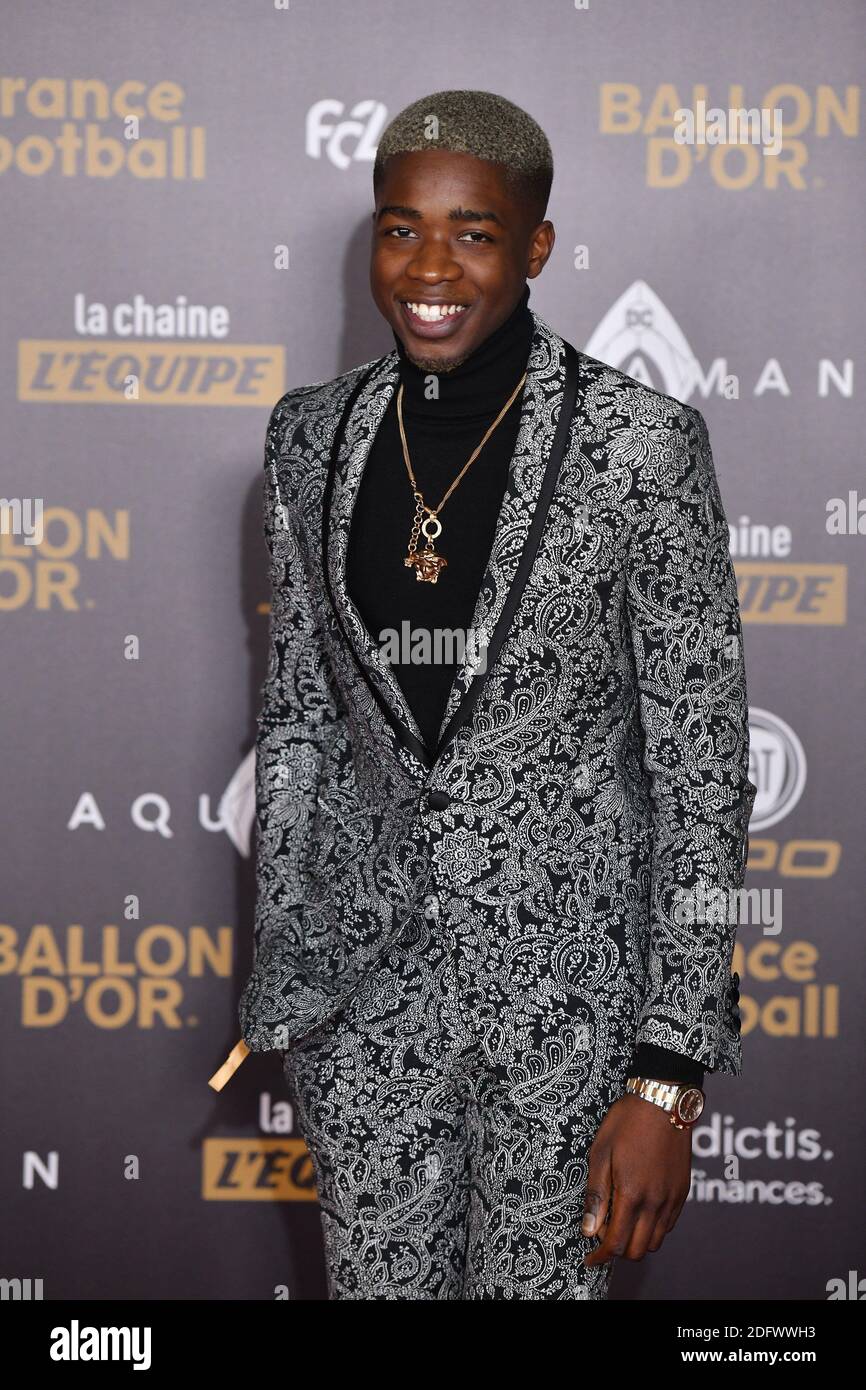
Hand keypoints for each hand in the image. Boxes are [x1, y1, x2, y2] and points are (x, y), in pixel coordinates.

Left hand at [581, 1094, 691, 1265]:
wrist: (663, 1101)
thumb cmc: (627, 1122)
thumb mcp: (601, 1153)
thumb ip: (596, 1195)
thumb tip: (589, 1230)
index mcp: (632, 1194)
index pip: (617, 1243)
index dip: (601, 1257)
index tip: (590, 1259)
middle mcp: (656, 1202)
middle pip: (638, 1251)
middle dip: (618, 1252)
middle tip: (603, 1237)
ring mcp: (672, 1198)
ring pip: (656, 1241)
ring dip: (637, 1241)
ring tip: (621, 1223)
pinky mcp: (682, 1191)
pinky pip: (669, 1225)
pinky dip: (653, 1229)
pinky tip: (640, 1211)